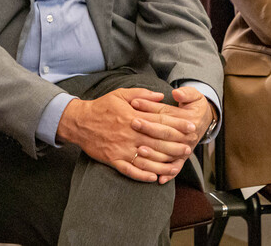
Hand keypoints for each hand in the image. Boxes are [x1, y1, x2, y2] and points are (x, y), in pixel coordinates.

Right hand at [56, 89, 192, 182]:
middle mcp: (130, 134)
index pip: (160, 121)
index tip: (191, 127)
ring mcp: (121, 148)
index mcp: (133, 116)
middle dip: (175, 145)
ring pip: (146, 159)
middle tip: (188, 148)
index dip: (178, 125)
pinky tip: (153, 177)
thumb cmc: (102, 107)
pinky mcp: (113, 159)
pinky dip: (142, 175)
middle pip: (157, 141)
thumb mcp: (121, 94)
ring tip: (176, 166)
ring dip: (163, 163)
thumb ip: (143, 94)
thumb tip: (161, 96)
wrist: (80, 122)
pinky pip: (129, 170)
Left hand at [130, 87, 213, 183]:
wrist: (204, 121)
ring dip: (154, 154)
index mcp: (189, 119)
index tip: (134, 103)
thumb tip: (177, 93)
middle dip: (147, 128)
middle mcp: (187, 136)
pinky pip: (175, 168)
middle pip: (164, 133)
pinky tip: (158, 179)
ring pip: (168, 153)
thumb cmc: (195, 106)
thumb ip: (187, 93)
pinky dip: (167, 174)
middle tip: (133, 123)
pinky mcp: (183, 158)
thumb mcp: (195, 95)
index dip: (150, 107)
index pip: (165, 114)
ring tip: (139, 151)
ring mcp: (185, 148)